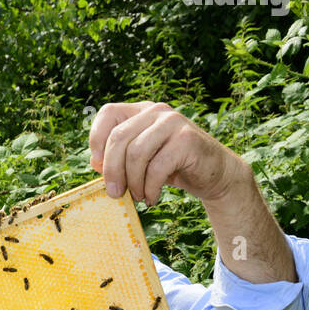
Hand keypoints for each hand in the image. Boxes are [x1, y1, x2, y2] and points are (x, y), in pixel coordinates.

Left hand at [89, 101, 243, 207]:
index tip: (98, 167)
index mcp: (141, 112)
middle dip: (112, 171)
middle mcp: (156, 111)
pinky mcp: (186, 140)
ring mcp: (173, 122)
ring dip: (133, 182)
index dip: (96, 139)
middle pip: (118, 137)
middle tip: (114, 194)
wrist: (214, 174)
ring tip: (138, 197)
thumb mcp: (141, 162)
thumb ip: (119, 158)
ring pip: (136, 153)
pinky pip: (156, 167)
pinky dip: (149, 188)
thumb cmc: (172, 168)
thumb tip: (94, 162)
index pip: (108, 113)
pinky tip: (152, 198)